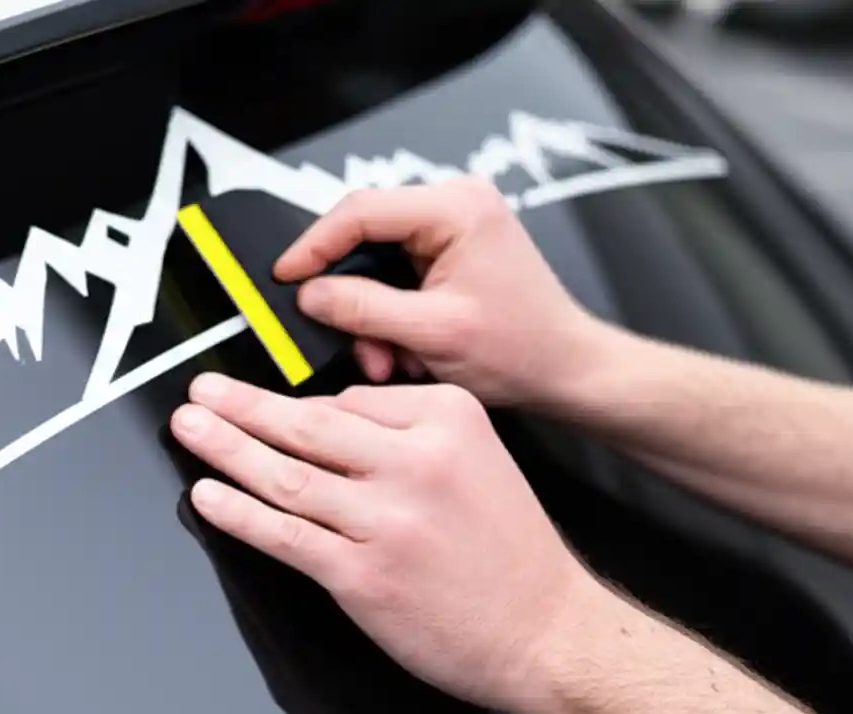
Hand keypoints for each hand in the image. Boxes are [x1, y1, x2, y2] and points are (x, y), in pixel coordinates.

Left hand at [170, 374, 599, 713]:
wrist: (548, 631)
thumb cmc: (511, 550)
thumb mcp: (478, 458)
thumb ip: (408, 432)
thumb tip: (327, 419)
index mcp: (448, 420)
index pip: (351, 396)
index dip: (295, 400)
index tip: (258, 398)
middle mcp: (416, 463)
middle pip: (309, 423)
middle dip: (242, 404)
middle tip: (203, 391)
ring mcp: (388, 520)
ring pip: (288, 475)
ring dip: (227, 448)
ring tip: (191, 428)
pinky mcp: (364, 575)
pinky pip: (286, 534)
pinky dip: (239, 512)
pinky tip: (210, 494)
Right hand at [275, 178, 600, 406]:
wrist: (566, 370)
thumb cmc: (524, 349)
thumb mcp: (432, 333)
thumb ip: (364, 309)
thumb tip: (311, 293)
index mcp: (457, 208)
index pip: (361, 210)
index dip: (314, 245)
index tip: (286, 276)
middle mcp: (456, 204)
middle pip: (365, 235)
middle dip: (350, 296)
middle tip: (341, 334)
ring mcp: (453, 227)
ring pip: (376, 262)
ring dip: (370, 316)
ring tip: (385, 358)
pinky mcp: (449, 252)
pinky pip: (395, 276)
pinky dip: (388, 317)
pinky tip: (401, 350)